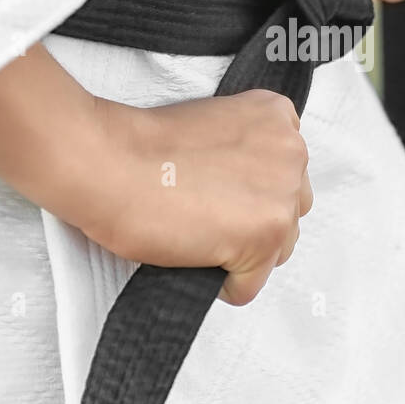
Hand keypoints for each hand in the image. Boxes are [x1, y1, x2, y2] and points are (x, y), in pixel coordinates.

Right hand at [85, 90, 312, 305]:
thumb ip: (246, 150)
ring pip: (277, 251)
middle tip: (204, 213)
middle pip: (288, 213)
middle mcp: (292, 153)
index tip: (219, 190)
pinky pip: (250, 285)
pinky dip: (222, 283)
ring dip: (239, 253)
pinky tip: (193, 252)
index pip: (287, 174)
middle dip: (251, 222)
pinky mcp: (266, 237)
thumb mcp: (214, 123)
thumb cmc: (143, 146)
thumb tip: (248, 192)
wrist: (111, 163)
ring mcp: (283, 197)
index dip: (249, 190)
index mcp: (279, 118)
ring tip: (196, 230)